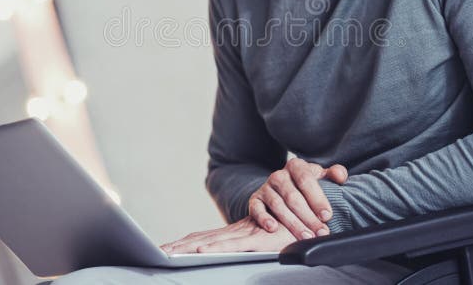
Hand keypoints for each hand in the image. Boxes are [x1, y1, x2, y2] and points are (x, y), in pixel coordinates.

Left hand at [160, 216, 294, 253]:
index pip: (207, 237)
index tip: (168, 248)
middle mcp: (238, 232)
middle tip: (159, 250)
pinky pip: (232, 245)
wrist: (313, 220)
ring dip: (188, 247)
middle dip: (180, 246)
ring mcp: (246, 234)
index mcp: (238, 233)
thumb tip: (241, 250)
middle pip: (202, 238)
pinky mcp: (256, 240)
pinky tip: (199, 250)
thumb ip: (254, 243)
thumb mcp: (268, 240)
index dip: (187, 242)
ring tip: (169, 253)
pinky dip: (214, 247)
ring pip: (211, 241)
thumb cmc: (293, 231)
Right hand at [249, 158, 347, 240]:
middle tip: (320, 231)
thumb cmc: (305, 185)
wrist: (280, 188)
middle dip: (308, 217)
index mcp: (296, 166)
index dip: (317, 198)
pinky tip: (273, 228)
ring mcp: (265, 188)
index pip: (306, 180)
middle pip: (293, 197)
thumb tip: (340, 175)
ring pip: (278, 205)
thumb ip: (334, 174)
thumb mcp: (320, 176)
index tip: (327, 215)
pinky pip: (257, 209)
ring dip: (292, 223)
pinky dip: (264, 218)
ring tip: (305, 236)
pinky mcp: (255, 200)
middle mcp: (279, 175)